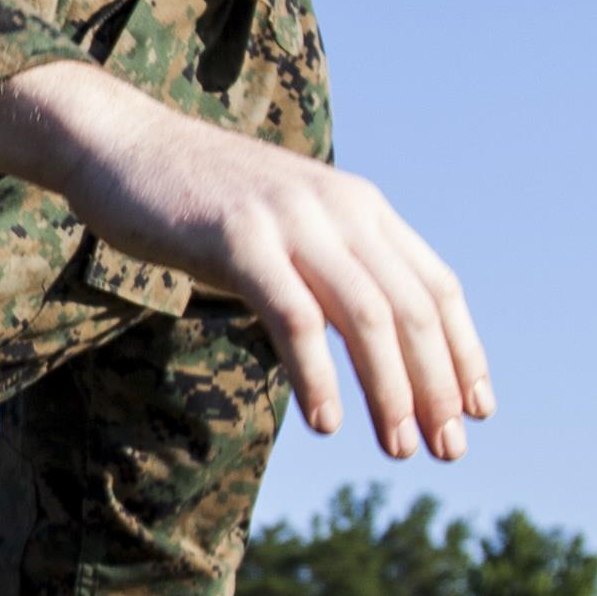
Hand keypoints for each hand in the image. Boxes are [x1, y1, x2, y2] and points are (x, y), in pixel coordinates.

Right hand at [0, 61, 490, 458]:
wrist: (120, 144)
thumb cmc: (199, 199)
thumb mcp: (285, 225)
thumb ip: (329, 266)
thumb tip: (369, 335)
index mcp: (360, 206)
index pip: (437, 285)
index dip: (464, 351)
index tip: (476, 411)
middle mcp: (340, 209)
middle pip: (412, 308)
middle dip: (437, 385)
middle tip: (445, 451)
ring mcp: (291, 221)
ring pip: (366, 315)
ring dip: (391, 391)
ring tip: (397, 448)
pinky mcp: (239, 239)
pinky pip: (295, 317)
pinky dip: (317, 375)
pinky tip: (325, 422)